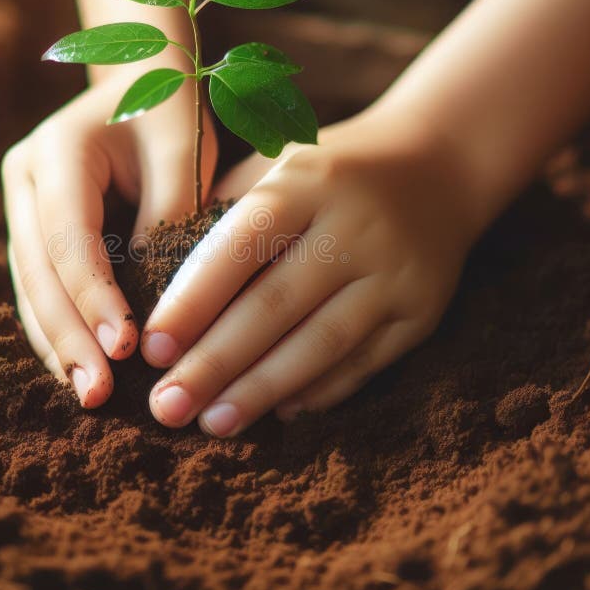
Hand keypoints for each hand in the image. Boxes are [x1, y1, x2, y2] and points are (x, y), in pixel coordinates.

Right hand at [2, 65, 216, 407]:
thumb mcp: (181, 152)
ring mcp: (24, 204)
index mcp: (57, 150)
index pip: (67, 236)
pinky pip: (42, 285)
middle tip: (96, 393)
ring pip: (31, 285)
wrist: (142, 82)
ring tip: (87, 394)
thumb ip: (167, 220)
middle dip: (67, 335)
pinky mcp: (37, 228)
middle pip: (38, 270)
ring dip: (57, 342)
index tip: (123, 346)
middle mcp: (26, 178)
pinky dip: (60, 327)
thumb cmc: (169, 112)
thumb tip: (155, 306)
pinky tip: (78, 367)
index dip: (92, 296)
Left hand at [140, 109, 477, 434]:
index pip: (239, 248)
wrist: (438, 168)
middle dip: (215, 363)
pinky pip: (364, 362)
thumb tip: (158, 281)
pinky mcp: (423, 311)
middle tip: (165, 407)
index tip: (151, 351)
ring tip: (212, 424)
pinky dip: (316, 391)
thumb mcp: (276, 165)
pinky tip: (275, 411)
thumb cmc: (330, 172)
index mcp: (306, 183)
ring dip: (261, 390)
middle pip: (275, 306)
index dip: (192, 303)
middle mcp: (355, 227)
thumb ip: (222, 211)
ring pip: (320, 344)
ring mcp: (395, 273)